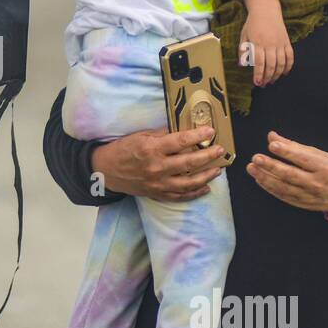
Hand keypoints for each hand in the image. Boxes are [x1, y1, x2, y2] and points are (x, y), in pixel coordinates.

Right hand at [90, 126, 228, 201]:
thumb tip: (183, 131)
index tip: (211, 132)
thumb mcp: (140, 136)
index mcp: (152, 149)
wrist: (107, 170)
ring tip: (217, 170)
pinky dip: (194, 193)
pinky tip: (206, 188)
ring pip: (188, 182)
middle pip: (189, 162)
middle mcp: (157, 167)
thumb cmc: (123, 149)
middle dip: (208, 156)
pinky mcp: (157, 194)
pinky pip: (179, 196)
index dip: (198, 136)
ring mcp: (158, 183)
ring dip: (206, 176)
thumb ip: (162, 135)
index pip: (181, 141)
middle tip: (220, 150)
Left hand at [239, 5, 293, 86]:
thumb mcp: (243, 36)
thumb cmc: (252, 24)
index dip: (259, 74)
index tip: (257, 82)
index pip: (259, 62)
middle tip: (264, 84)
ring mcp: (280, 43)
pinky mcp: (287, 41)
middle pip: (271, 65)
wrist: (266, 10)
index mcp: (257, 43)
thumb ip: (243, 50)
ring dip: (277, 74)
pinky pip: (290, 56)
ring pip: (281, 63)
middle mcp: (270, 44)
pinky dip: (288, 66)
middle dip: (267, 77)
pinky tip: (284, 73)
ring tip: (272, 80)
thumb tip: (242, 64)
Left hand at [245, 131, 327, 210]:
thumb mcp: (319, 154)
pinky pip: (283, 196)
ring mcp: (309, 195)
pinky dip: (270, 187)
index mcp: (324, 167)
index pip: (303, 159)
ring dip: (265, 177)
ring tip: (252, 168)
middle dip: (271, 166)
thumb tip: (272, 136)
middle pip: (290, 174)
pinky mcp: (302, 204)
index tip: (273, 145)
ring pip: (284, 187)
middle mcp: (316, 183)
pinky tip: (259, 179)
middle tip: (256, 158)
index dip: (287, 152)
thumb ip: (294, 146)